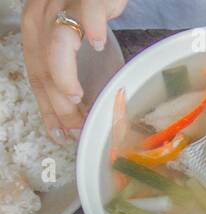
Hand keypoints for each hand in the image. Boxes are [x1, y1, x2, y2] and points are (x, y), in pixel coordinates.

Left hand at [20, 0, 127, 141]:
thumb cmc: (92, 18)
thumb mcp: (78, 50)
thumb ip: (78, 77)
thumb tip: (86, 119)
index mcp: (34, 33)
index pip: (37, 75)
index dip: (47, 108)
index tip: (60, 135)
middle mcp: (41, 18)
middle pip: (45, 65)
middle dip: (59, 102)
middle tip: (78, 127)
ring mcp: (64, 6)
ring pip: (57, 45)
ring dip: (65, 74)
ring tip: (77, 97)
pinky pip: (88, 14)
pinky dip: (92, 29)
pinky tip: (99, 43)